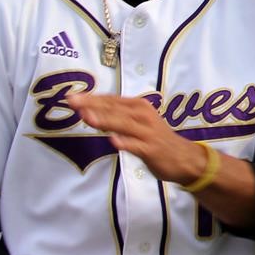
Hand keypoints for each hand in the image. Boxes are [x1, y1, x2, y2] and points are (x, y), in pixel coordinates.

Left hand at [65, 93, 211, 184]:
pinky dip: (125, 143)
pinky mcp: (150, 149)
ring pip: (123, 125)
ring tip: (87, 117)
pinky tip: (114, 141)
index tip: (71, 96)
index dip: (91, 97)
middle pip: (114, 109)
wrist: (183, 158)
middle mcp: (143, 115)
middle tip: (71, 101)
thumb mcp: (138, 122)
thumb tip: (91, 111)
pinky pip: (136, 146)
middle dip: (92, 105)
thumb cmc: (155, 138)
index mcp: (139, 106)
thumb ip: (117, 117)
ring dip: (105, 120)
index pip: (111, 100)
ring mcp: (147, 132)